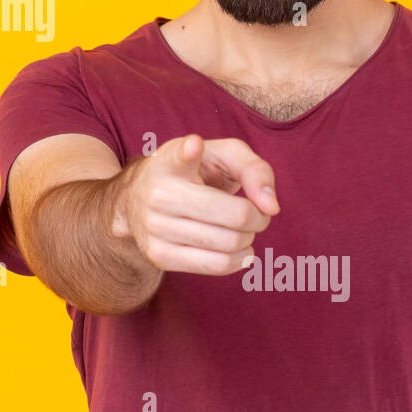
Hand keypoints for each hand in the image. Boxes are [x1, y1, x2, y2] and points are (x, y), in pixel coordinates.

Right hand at [111, 133, 278, 275]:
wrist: (140, 198)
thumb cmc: (194, 172)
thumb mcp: (223, 155)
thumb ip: (255, 170)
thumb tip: (270, 207)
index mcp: (171, 161)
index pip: (179, 156)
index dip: (189, 152)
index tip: (194, 145)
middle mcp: (158, 193)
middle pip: (235, 216)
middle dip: (258, 217)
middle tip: (256, 212)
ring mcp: (154, 227)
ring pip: (229, 243)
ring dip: (249, 238)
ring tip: (242, 228)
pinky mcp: (159, 256)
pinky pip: (217, 265)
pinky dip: (239, 258)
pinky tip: (237, 246)